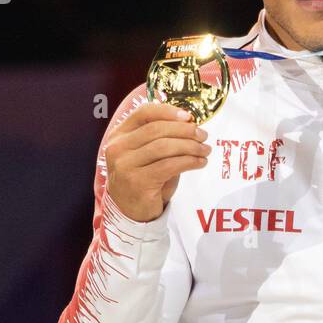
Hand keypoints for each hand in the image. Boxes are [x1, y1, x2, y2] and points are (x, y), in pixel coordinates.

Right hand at [104, 102, 212, 222]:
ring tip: (205, 150)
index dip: (168, 111)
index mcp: (119, 135)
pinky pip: (169, 166)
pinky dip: (189, 161)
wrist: (131, 211)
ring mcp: (125, 165)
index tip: (189, 117)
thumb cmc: (144, 178)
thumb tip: (190, 123)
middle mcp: (118, 148)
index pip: (143, 113)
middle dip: (185, 130)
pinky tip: (199, 162)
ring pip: (163, 146)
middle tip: (203, 136)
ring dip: (190, 146)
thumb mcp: (147, 154)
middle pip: (156, 129)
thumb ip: (161, 137)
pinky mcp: (137, 182)